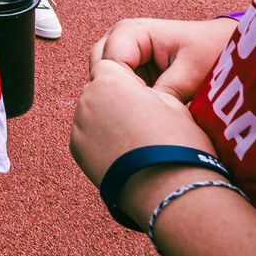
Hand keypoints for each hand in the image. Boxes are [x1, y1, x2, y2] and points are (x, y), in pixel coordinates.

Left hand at [70, 58, 216, 219]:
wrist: (171, 190)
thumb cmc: (179, 142)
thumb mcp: (173, 103)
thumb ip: (146, 89)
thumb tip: (137, 93)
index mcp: (111, 80)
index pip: (110, 66)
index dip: (127, 79)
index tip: (142, 95)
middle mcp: (88, 98)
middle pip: (98, 89)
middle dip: (114, 98)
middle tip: (140, 119)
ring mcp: (79, 124)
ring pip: (91, 112)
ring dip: (105, 119)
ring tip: (133, 140)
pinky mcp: (77, 149)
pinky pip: (87, 135)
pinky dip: (99, 140)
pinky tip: (122, 153)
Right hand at [92, 17, 237, 102]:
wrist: (222, 45)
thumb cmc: (210, 51)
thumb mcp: (191, 74)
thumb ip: (164, 94)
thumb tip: (144, 118)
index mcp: (130, 31)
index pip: (108, 66)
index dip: (124, 92)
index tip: (149, 111)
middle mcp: (117, 38)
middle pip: (100, 72)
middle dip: (118, 95)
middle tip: (145, 116)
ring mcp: (119, 51)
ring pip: (104, 80)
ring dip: (122, 97)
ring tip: (149, 113)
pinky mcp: (126, 65)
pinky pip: (115, 85)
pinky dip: (129, 98)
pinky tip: (148, 110)